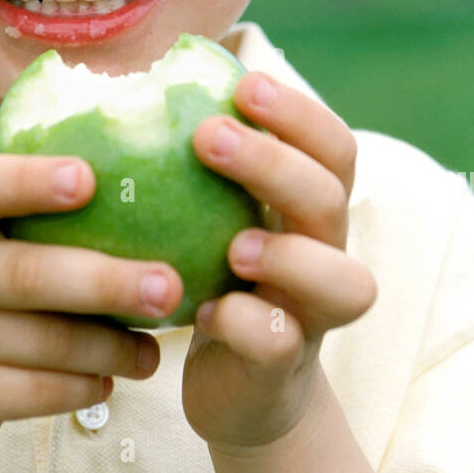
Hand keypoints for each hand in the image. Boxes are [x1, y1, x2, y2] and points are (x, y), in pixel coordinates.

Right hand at [0, 154, 182, 466]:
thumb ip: (42, 222)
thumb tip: (159, 195)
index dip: (28, 180)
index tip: (88, 178)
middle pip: (28, 273)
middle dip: (107, 281)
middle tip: (170, 287)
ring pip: (44, 343)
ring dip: (110, 348)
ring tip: (153, 352)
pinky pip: (34, 392)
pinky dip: (83, 387)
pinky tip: (109, 380)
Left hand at [181, 72, 375, 455]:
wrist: (242, 393)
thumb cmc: (215, 281)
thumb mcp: (213, 219)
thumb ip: (197, 168)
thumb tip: (130, 79)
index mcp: (309, 207)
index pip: (333, 148)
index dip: (300, 114)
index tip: (244, 84)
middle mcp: (325, 253)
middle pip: (331, 197)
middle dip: (276, 163)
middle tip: (209, 136)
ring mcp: (311, 315)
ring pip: (343, 281)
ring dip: (290, 256)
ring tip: (235, 246)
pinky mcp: (282, 368)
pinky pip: (282, 344)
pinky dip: (246, 326)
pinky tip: (205, 312)